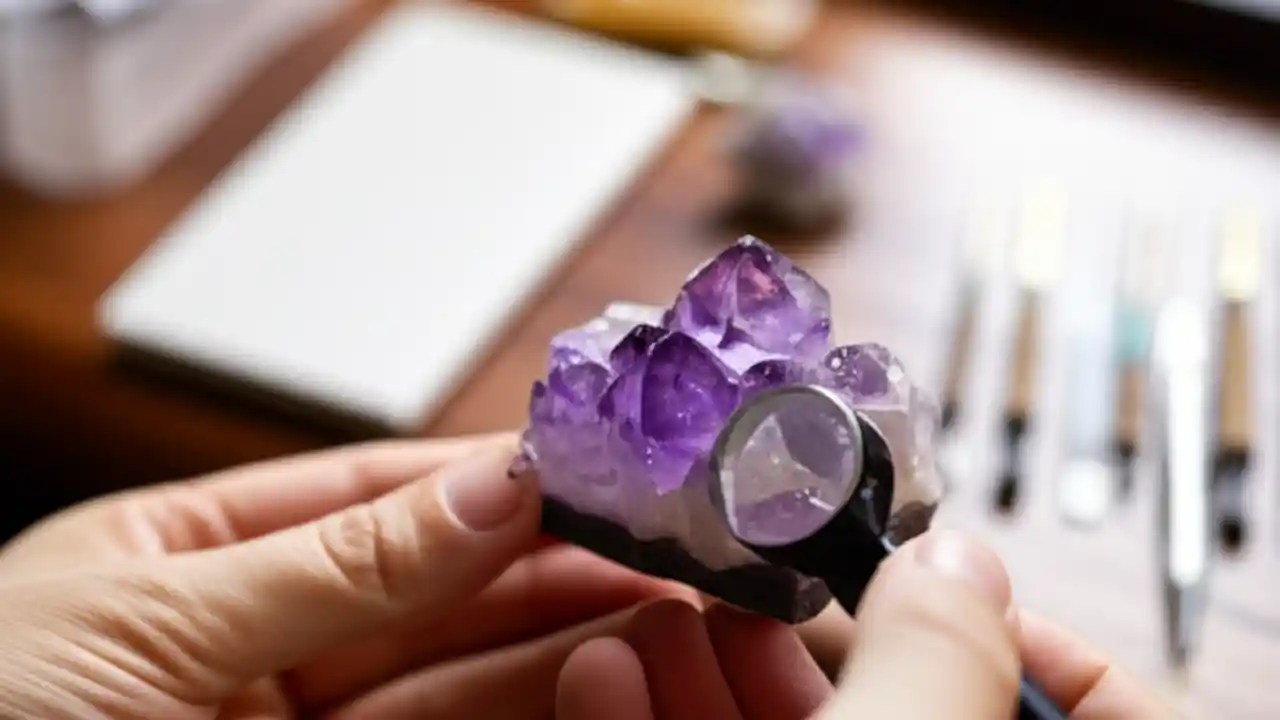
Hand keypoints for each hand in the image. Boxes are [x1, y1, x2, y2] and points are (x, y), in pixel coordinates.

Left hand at [0, 435, 680, 718]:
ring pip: (464, 680)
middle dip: (552, 560)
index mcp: (186, 561)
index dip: (481, 478)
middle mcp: (253, 652)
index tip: (588, 464)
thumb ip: (335, 561)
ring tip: (665, 604)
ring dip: (569, 640)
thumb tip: (488, 482)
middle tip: (660, 536)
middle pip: (436, 591)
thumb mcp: (147, 623)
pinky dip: (538, 719)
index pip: (366, 496)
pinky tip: (604, 681)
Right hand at [557, 531, 1170, 718]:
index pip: (1086, 705)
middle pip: (897, 704)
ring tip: (647, 596)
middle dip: (804, 631)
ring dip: (706, 669)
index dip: (1031, 631)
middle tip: (744, 557)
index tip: (943, 569)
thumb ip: (941, 658)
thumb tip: (958, 558)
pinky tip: (603, 673)